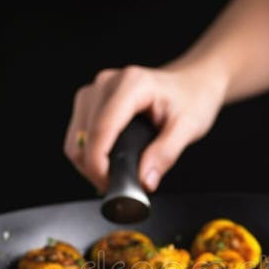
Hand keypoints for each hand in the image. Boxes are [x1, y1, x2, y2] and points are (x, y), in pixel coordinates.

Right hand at [64, 63, 226, 192]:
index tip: (110, 185)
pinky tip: (109, 163)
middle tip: (121, 186)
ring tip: (115, 176)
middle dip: (96, 169)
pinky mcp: (91, 100)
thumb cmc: (192, 98)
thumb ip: (165, 154)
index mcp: (132, 85)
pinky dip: (89, 155)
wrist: (192, 83)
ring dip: (89, 163)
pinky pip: (79, 135)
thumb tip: (144, 181)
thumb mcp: (188, 128)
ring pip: (77, 138)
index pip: (101, 129)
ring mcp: (96, 90)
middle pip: (84, 137)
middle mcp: (107, 83)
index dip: (99, 164)